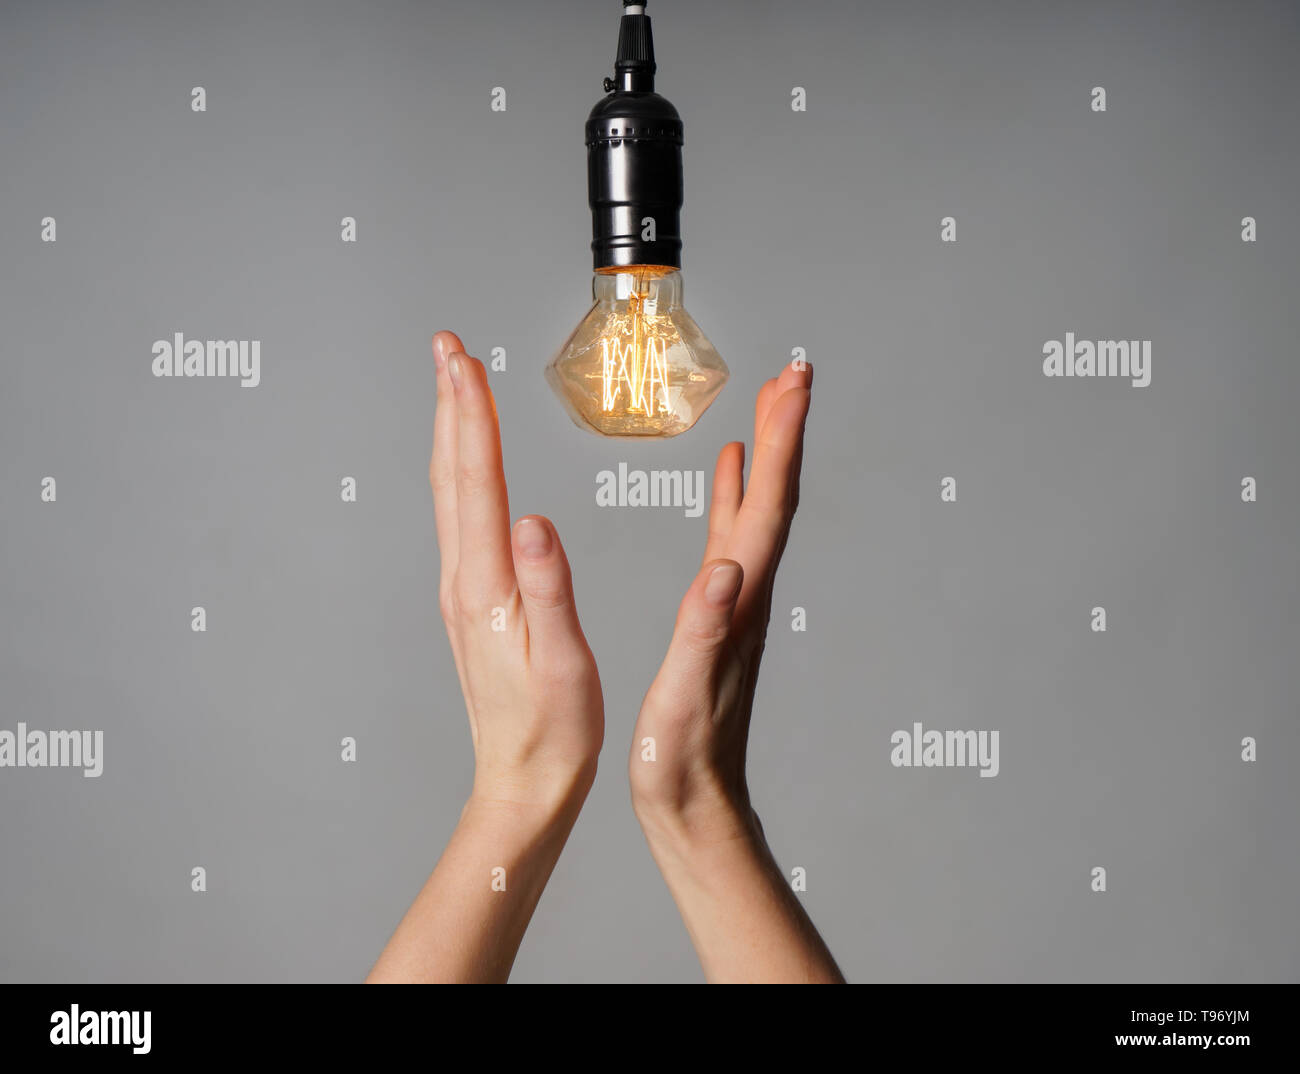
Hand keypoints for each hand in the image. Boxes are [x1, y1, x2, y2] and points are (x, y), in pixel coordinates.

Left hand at [368, 331, 602, 982]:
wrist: (523, 782)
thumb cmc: (552, 730)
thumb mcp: (563, 664)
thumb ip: (548, 590)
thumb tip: (533, 520)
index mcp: (487, 588)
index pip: (477, 481)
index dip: (472, 414)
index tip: (465, 359)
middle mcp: (464, 582)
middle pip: (452, 474)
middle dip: (452, 404)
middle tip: (448, 347)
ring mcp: (463, 591)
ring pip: (451, 492)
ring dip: (453, 431)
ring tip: (457, 385)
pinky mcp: (473, 602)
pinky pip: (460, 516)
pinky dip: (463, 470)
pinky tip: (470, 462)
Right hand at [628, 359, 842, 981]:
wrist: (697, 805)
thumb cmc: (684, 759)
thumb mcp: (686, 698)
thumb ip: (703, 633)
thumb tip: (724, 567)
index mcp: (738, 605)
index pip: (768, 509)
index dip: (781, 443)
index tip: (793, 383)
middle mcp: (746, 594)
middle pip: (773, 498)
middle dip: (783, 432)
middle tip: (790, 374)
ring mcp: (734, 602)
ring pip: (755, 511)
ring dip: (763, 455)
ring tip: (764, 406)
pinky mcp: (717, 615)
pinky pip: (730, 536)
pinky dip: (731, 496)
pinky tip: (724, 476)